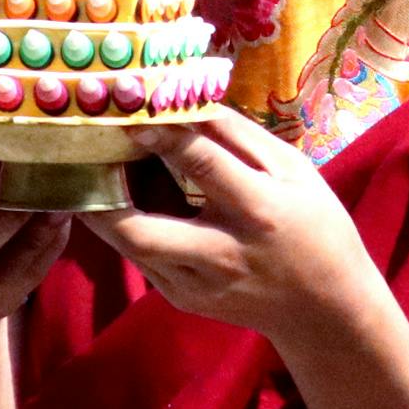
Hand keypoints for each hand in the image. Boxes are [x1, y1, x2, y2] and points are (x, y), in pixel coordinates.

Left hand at [83, 109, 390, 352]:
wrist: (324, 307)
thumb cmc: (317, 226)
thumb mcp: (294, 171)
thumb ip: (241, 137)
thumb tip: (192, 101)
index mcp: (259, 210)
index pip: (202, 164)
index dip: (162, 135)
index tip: (132, 112)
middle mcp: (223, 252)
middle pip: (141, 229)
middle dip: (101, 196)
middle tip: (83, 159)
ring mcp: (198, 284)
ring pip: (131, 248)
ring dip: (105, 213)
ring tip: (93, 177)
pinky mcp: (184, 300)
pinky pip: (144, 261)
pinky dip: (129, 230)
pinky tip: (125, 205)